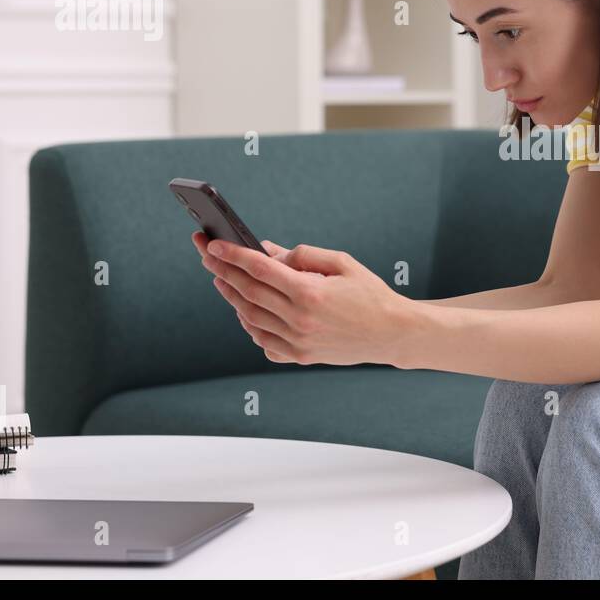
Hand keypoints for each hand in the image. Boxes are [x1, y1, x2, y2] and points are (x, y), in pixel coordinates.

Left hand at [192, 232, 414, 366]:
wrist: (392, 333)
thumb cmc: (370, 293)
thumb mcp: (342, 263)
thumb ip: (303, 256)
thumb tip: (268, 253)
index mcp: (310, 293)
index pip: (260, 269)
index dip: (233, 254)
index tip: (214, 243)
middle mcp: (300, 320)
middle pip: (248, 292)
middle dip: (223, 270)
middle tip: (207, 255)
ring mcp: (298, 342)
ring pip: (249, 318)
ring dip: (231, 296)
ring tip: (221, 278)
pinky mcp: (300, 357)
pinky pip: (263, 341)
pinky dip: (249, 324)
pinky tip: (245, 310)